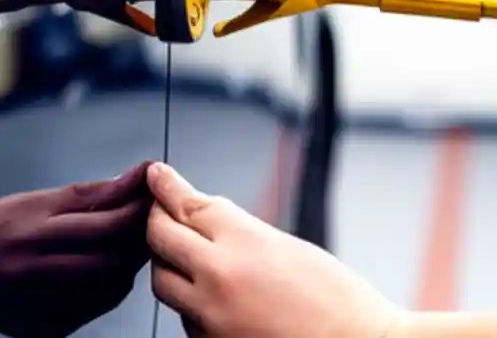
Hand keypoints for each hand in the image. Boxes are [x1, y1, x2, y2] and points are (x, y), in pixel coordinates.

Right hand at [0, 161, 153, 336]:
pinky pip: (89, 315)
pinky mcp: (37, 330)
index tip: (152, 198)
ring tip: (129, 251)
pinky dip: (106, 294)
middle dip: (137, 244)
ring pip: (104, 293)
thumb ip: (91, 194)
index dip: (135, 212)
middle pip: (107, 263)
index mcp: (31, 230)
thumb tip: (139, 175)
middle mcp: (30, 270)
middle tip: (150, 228)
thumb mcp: (39, 200)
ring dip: (126, 270)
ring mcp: (32, 306)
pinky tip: (105, 278)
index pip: (101, 224)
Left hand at [145, 162, 400, 337]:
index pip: (185, 203)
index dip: (166, 187)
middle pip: (159, 238)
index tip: (156, 176)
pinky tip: (221, 303)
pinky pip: (186, 319)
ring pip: (164, 282)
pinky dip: (194, 306)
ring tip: (197, 263)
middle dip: (158, 222)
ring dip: (172, 267)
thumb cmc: (340, 301)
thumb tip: (203, 219)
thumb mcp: (290, 248)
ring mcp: (211, 318)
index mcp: (244, 242)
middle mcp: (219, 278)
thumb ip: (240, 232)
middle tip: (161, 213)